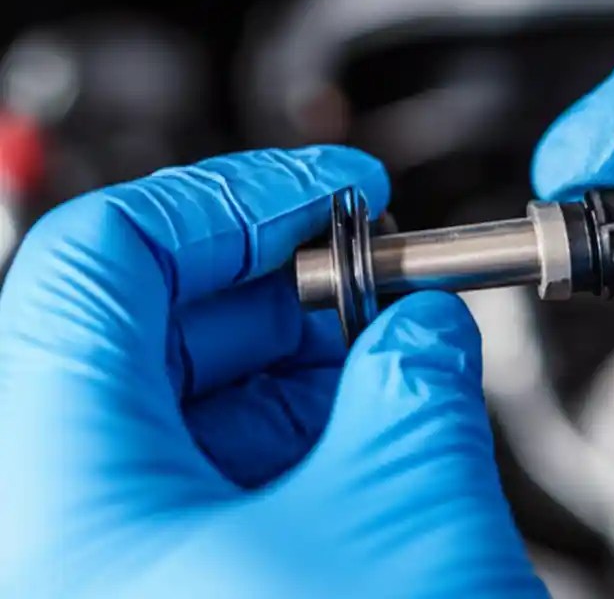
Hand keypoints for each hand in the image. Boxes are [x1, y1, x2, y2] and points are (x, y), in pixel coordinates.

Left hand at [0, 148, 545, 597]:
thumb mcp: (411, 511)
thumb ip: (419, 377)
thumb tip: (426, 325)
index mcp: (63, 496)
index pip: (100, 257)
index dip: (233, 195)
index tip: (332, 186)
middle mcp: (55, 530)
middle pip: (134, 329)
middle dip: (281, 283)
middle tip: (381, 275)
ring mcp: (100, 568)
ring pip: (171, 411)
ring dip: (292, 364)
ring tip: (395, 358)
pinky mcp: (156, 594)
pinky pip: (199, 484)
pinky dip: (288, 440)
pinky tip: (370, 430)